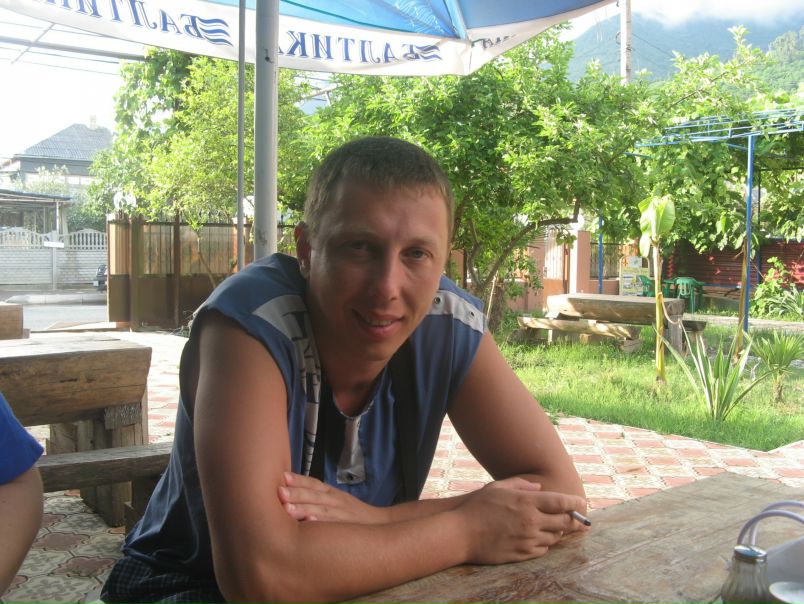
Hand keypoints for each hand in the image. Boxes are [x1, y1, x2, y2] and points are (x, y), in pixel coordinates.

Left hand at [277, 472, 389, 523]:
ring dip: (304, 508)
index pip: (314, 484)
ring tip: (287, 509)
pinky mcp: (349, 527)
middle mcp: (336, 500)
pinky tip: (310, 523)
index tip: (282, 477)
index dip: (299, 480)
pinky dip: (323, 523)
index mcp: (331, 493)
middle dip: (296, 493)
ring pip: (322, 509)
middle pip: (315, 495)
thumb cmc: (351, 515)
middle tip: (279, 492)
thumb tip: (288, 497)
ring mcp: (343, 514)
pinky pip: (335, 525)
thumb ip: (316, 499)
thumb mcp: (335, 502)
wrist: (381, 525)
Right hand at [456, 477, 586, 564]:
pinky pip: (542, 550)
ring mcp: (527, 540)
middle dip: (575, 521)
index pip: (562, 503)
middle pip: (564, 523)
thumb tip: (539, 487)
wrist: (460, 533)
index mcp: (527, 502)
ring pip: (555, 538)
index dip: (576, 503)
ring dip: (559, 533)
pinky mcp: (521, 554)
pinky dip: (545, 544)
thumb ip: (521, 484)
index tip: (583, 503)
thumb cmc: (477, 507)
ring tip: (557, 528)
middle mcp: (531, 522)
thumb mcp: (498, 487)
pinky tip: (540, 538)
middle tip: (581, 521)